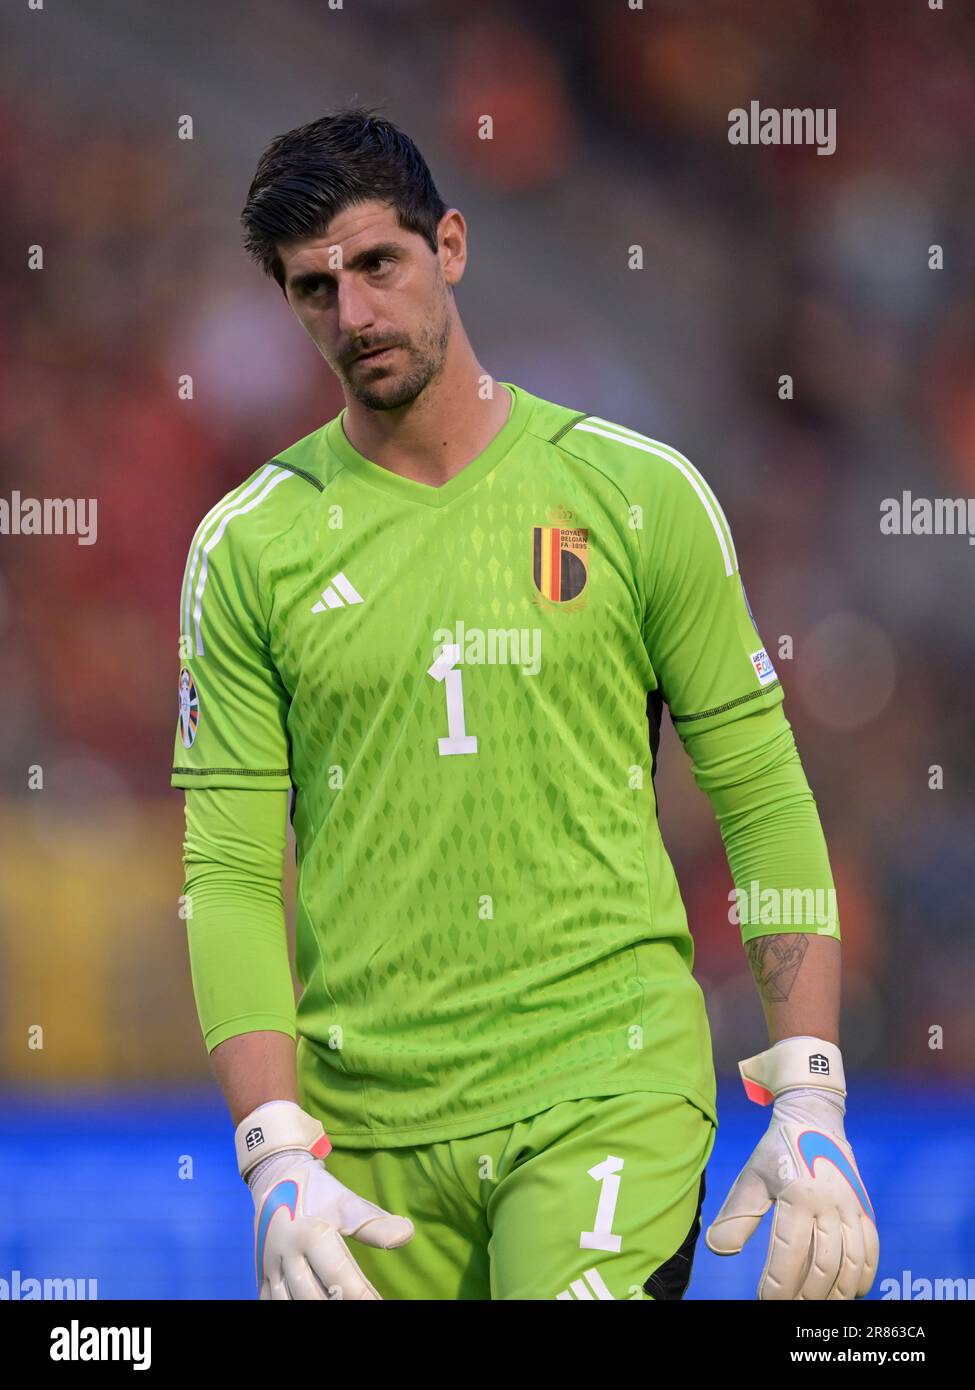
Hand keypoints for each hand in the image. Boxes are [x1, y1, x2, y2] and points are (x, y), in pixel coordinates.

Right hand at [236, 1099, 412, 1299]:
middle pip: (311, 1295)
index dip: (361, 1295)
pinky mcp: (262, 1272)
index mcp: (309, 1233)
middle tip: (360, 1309)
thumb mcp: (346, 1202)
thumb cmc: (318, 1191)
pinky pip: (268, 1299)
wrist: (276, 1175)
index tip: (379, 1304)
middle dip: (336, 1305)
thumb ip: (374, 1224)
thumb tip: (407, 1234)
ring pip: (287, 1301)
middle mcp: (286, 1252)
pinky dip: (285, 1306)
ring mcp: (270, 1264)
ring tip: (336, 1307)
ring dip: (311, 1309)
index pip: (338, 1275)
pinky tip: (304, 1308)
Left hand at [705, 1038, 877, 1299]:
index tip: (766, 1299)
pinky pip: (871, 1249)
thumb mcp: (751, 1177)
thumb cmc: (777, 1150)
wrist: (814, 1118)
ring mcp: (851, 1207)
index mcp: (798, 1195)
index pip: (790, 1253)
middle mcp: (829, 1203)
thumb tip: (718, 1249)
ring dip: (835, 1291)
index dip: (779, 1284)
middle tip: (788, 1305)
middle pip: (823, 1265)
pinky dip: (863, 1275)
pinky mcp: (864, 1208)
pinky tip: (849, 1290)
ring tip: (814, 1303)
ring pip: (851, 1263)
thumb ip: (736, 1215)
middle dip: (805, 1293)